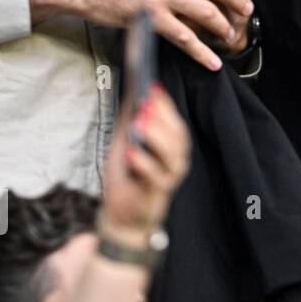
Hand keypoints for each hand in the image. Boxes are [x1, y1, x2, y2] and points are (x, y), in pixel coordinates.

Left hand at [98, 84, 189, 246]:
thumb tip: (132, 92)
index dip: (164, 103)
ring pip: (171, 155)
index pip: (174, 121)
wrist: (123, 216)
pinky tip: (132, 152)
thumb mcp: (126, 144)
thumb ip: (131, 121)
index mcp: (171, 147)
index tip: (151, 86)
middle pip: (177, 136)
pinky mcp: (157, 194)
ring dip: (155, 137)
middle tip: (145, 103)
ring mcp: (169, 177)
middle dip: (161, 118)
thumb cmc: (128, 178)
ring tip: (138, 123)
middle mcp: (175, 161)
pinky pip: (155, 177)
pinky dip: (144, 163)